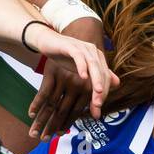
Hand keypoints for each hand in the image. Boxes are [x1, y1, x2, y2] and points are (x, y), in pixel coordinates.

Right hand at [27, 16, 106, 139]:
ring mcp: (83, 48)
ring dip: (96, 80)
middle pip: (102, 73)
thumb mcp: (79, 70)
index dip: (104, 95)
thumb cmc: (64, 57)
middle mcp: (93, 52)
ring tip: (98, 93)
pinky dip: (82, 66)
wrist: (48, 41)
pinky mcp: (71, 46)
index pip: (106, 78)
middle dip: (102, 91)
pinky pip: (79, 56)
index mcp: (97, 59)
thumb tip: (104, 99)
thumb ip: (92, 81)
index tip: (97, 111)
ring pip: (94, 65)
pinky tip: (83, 77)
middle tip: (98, 106)